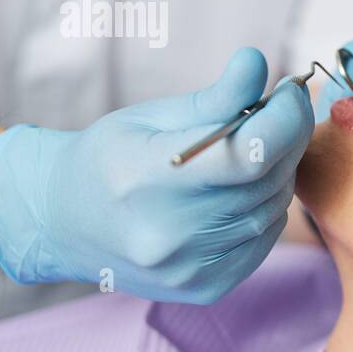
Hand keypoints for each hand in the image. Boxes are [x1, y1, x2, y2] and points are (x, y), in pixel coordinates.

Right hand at [0, 47, 312, 303]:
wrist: (62, 222)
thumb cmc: (110, 157)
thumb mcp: (151, 117)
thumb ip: (214, 97)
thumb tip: (259, 64)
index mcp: (148, 179)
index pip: (246, 154)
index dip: (284, 120)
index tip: (290, 94)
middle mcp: (168, 234)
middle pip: (265, 181)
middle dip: (284, 140)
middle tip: (276, 116)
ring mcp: (188, 267)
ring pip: (272, 210)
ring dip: (277, 174)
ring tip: (251, 154)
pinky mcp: (206, 288)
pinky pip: (264, 240)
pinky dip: (266, 209)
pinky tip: (241, 192)